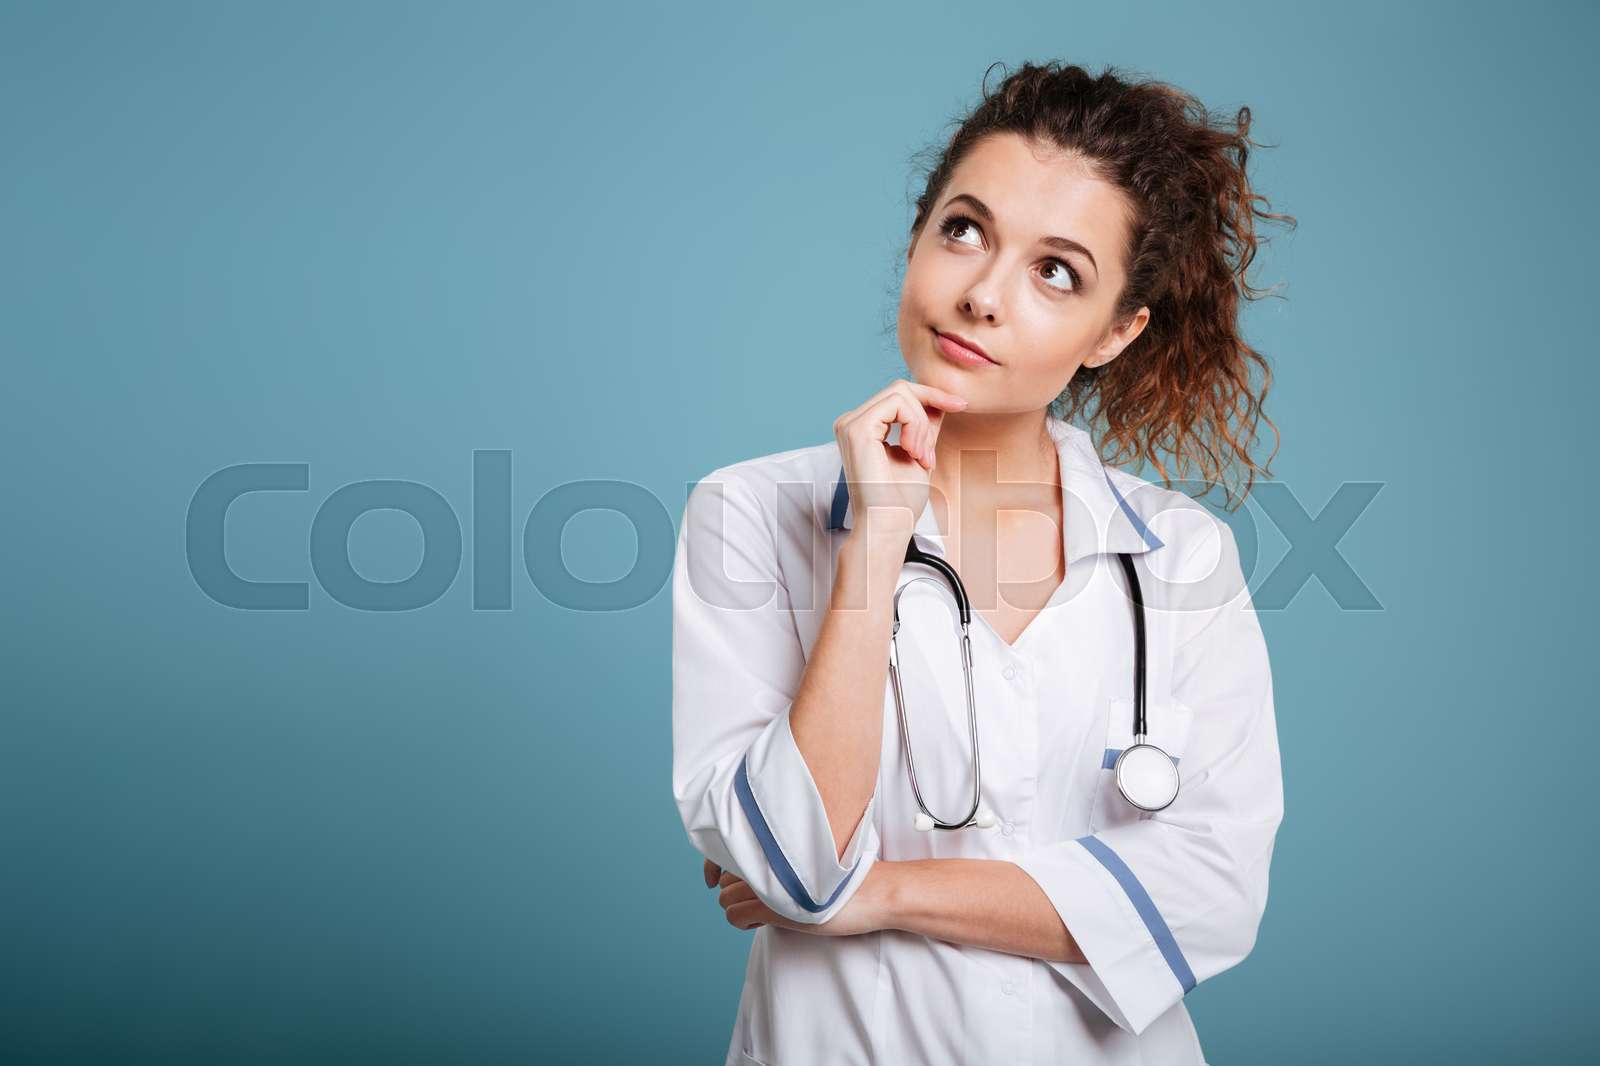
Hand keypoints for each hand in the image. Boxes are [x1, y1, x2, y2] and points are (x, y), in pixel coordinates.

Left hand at [702, 858, 891, 936]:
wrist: (873, 891)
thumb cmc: (849, 875)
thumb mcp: (812, 856)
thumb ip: (785, 855)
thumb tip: (762, 866)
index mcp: (776, 841)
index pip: (728, 852)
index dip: (723, 870)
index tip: (734, 883)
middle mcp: (767, 858)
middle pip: (724, 877)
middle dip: (735, 891)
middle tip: (759, 899)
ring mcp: (767, 883)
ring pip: (724, 898)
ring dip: (738, 907)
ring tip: (764, 911)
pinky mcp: (772, 908)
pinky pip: (734, 916)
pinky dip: (742, 922)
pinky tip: (761, 922)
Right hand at [833, 379, 966, 537]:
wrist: (888, 526)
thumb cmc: (900, 500)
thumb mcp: (919, 453)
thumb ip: (924, 426)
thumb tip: (939, 400)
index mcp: (862, 427)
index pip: (899, 395)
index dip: (932, 395)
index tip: (961, 404)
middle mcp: (851, 422)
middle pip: (900, 388)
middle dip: (928, 412)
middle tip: (930, 453)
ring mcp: (850, 424)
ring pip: (901, 393)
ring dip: (922, 425)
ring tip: (922, 457)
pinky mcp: (857, 429)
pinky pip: (898, 404)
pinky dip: (915, 426)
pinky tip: (912, 453)